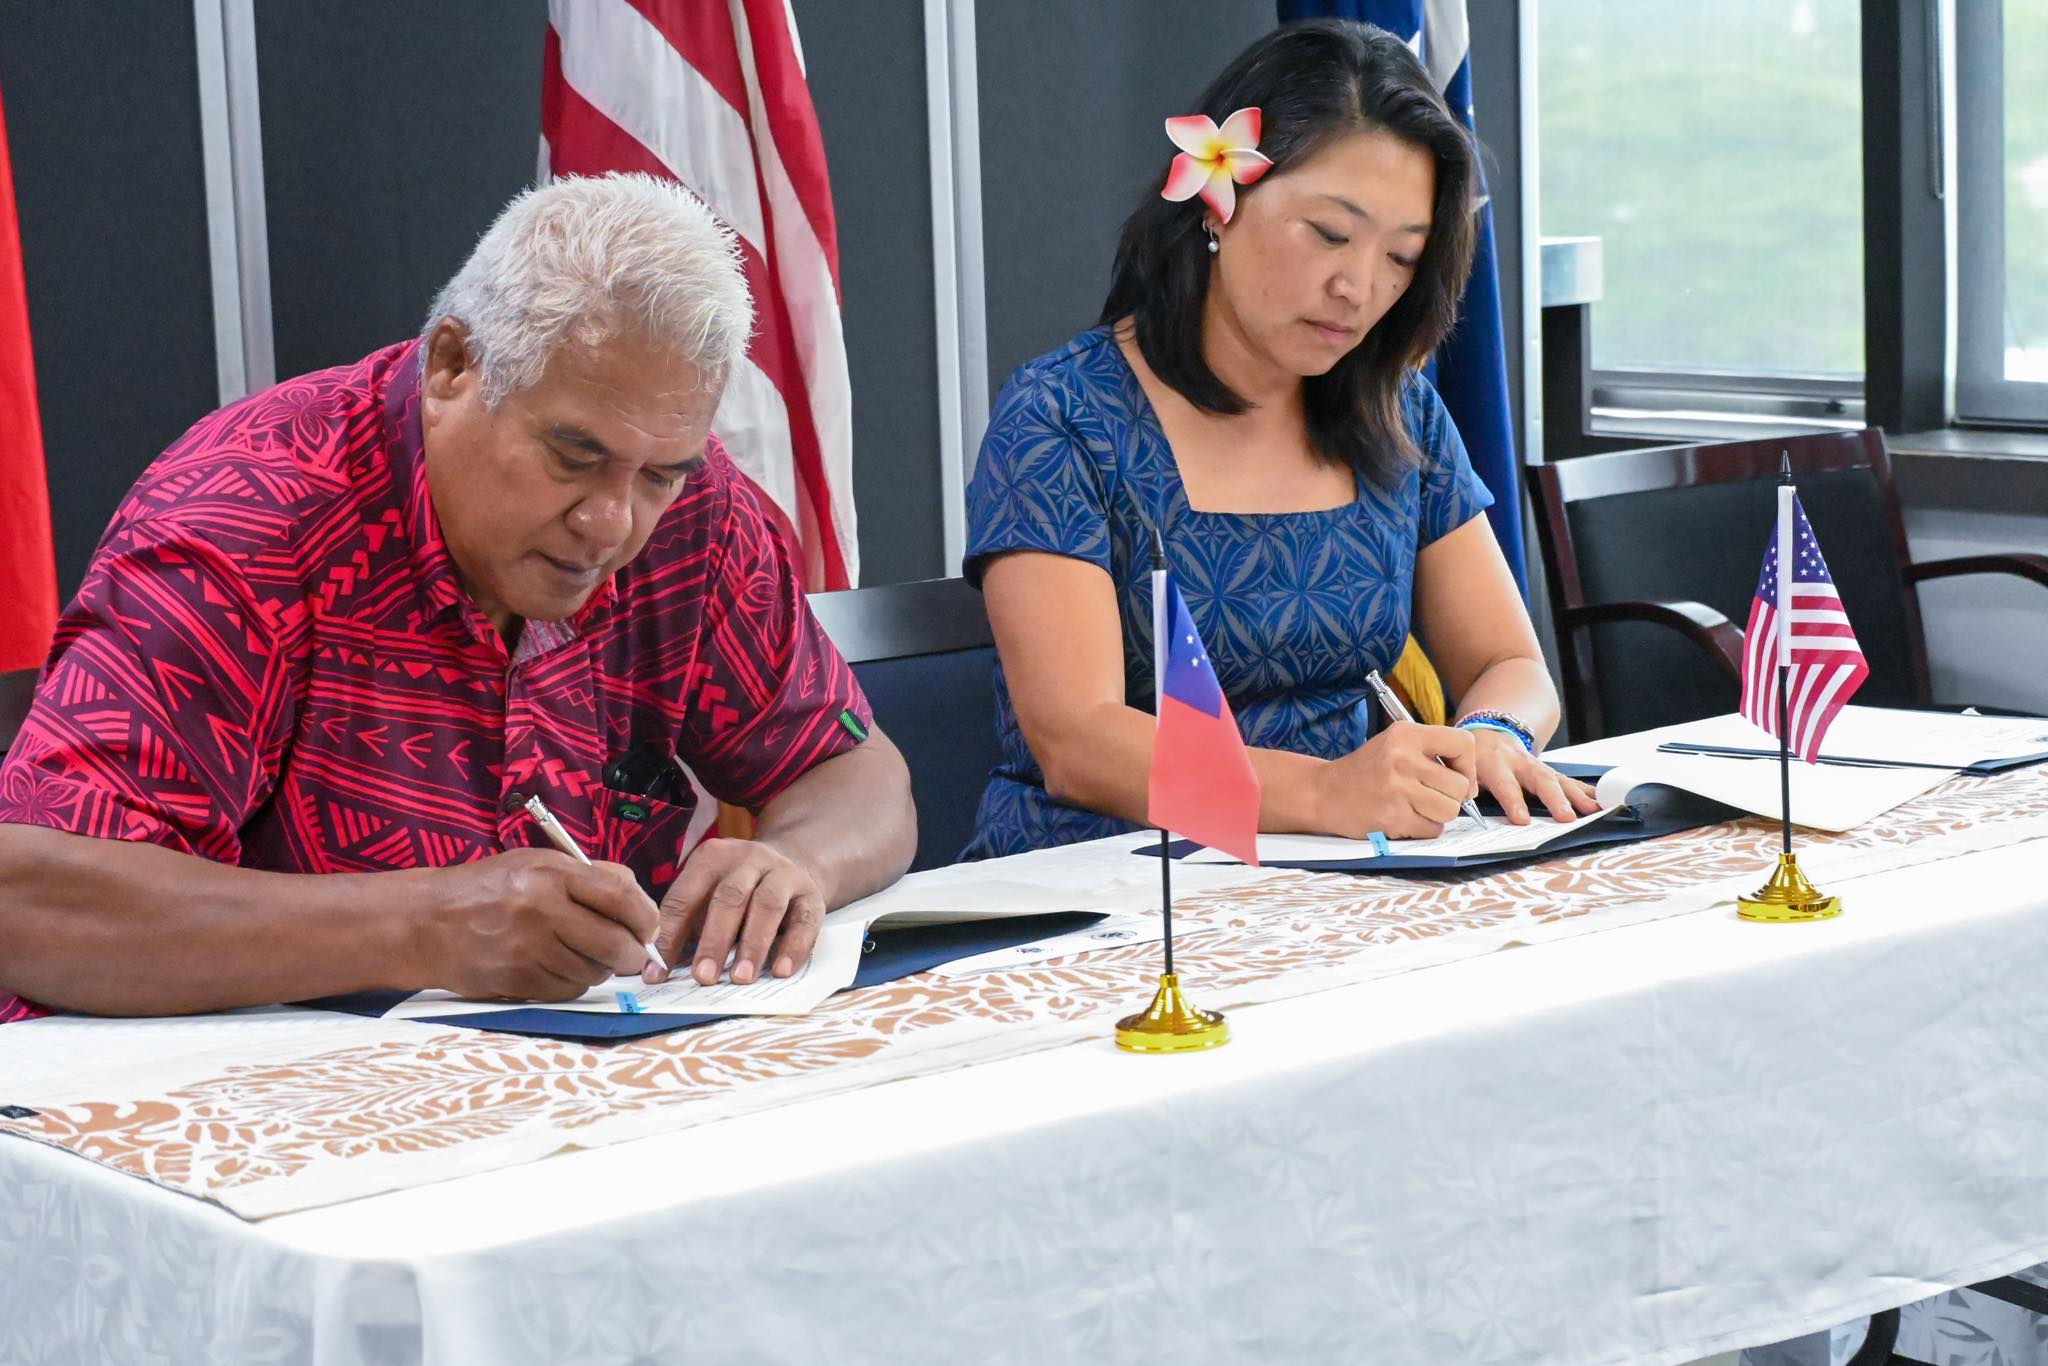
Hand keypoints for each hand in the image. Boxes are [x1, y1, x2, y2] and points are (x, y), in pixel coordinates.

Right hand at [418, 850, 660, 1000]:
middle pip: (614, 943)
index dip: (645, 918)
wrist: (428, 922)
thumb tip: (638, 900)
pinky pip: (567, 990)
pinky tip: (559, 967)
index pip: (620, 897)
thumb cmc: (489, 888)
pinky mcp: (516, 980)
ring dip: (600, 969)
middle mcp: (541, 910)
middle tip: (632, 955)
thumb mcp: (536, 863)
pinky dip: (573, 983)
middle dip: (632, 955)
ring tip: (585, 955)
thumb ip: (589, 876)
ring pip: (593, 971)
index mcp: (551, 874)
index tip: (649, 929)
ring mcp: (527, 949)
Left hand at [651, 838, 826, 985]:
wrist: (793, 862)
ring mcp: (783, 874)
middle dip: (714, 940)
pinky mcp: (811, 894)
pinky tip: (781, 970)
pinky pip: (805, 920)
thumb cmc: (739, 891)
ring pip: (767, 905)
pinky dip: (794, 946)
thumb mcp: (708, 895)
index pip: (684, 898)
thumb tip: (661, 971)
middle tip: (703, 976)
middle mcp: (749, 859)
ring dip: (753, 944)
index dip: (669, 936)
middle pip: (729, 898)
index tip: (658, 974)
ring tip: (741, 977)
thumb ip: (687, 926)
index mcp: (712, 858)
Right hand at [1314, 720, 1478, 838]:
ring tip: (1416, 807)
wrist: (1324, 793)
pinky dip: (1423, 829)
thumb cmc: (1367, 770)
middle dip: (1451, 796)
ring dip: (1438, 814)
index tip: (1457, 776)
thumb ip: (1432, 753)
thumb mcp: (1395, 744)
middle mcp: (1402, 758)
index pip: (1463, 743)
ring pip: (1450, 810)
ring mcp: (1397, 789)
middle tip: (1430, 795)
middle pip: (1460, 786)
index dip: (1468, 765)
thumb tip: (1472, 785)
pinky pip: (1432, 830)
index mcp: (1406, 734)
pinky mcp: (1393, 817)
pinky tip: (1404, 818)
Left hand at [1468, 727, 1602, 824]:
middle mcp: (1518, 761)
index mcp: (1492, 762)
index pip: (1504, 783)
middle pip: (1539, 779)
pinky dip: (1586, 791)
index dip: (1513, 801)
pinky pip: (1569, 780)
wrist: (1489, 731)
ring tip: (1594, 812)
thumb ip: (1466, 789)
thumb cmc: (1472, 759)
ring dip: (1577, 796)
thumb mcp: (1462, 769)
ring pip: (1558, 779)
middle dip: (1554, 799)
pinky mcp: (1549, 770)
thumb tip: (1466, 812)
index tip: (1523, 820)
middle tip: (1567, 818)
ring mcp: (1537, 765)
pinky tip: (1602, 801)